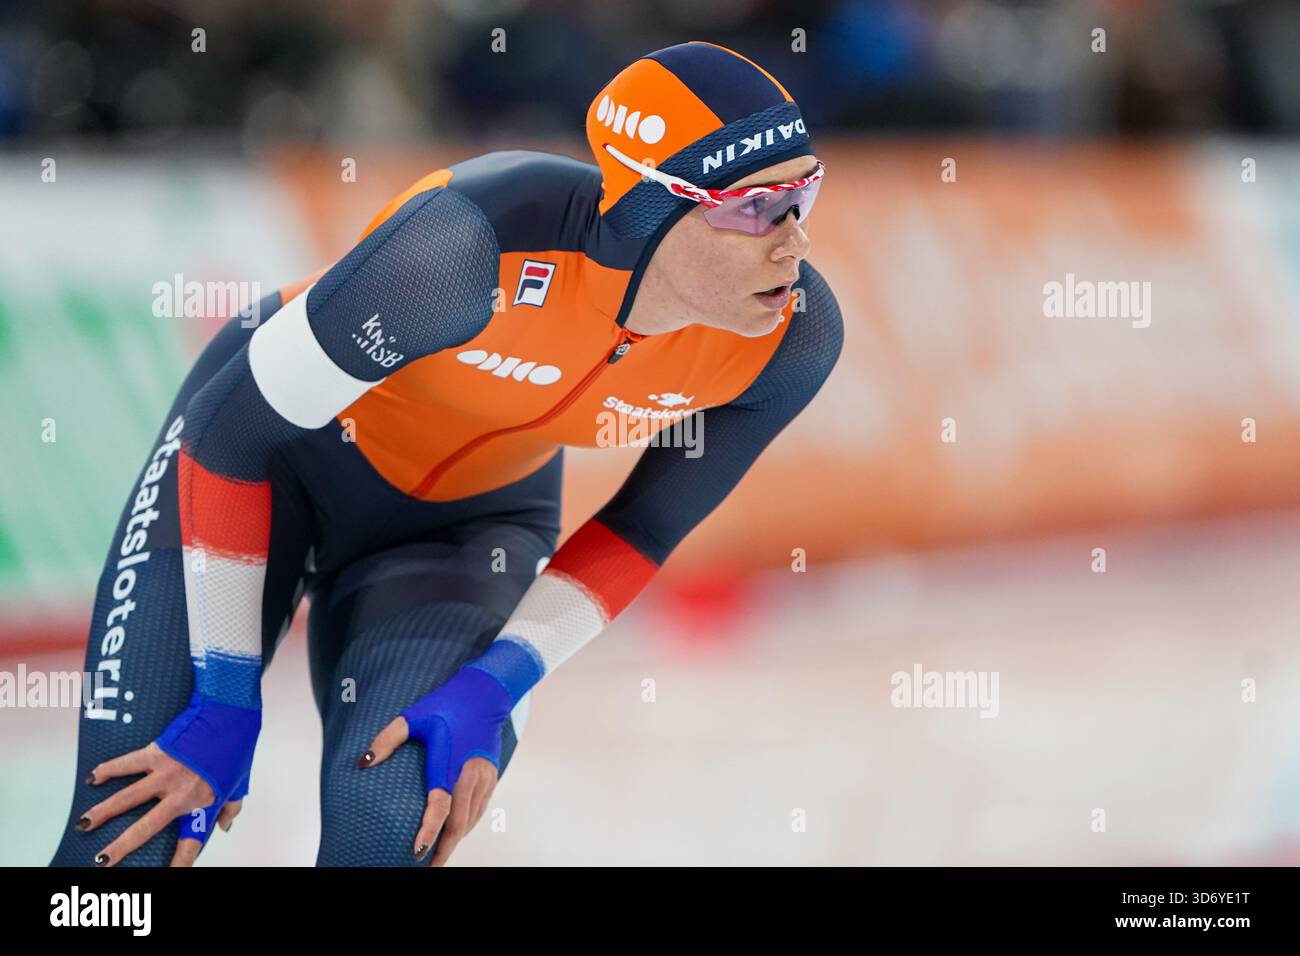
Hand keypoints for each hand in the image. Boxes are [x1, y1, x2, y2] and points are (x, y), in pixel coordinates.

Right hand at [77, 744, 245, 865]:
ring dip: (102, 812)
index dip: (179, 865)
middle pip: (145, 829)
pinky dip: (109, 770)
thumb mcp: (240, 783)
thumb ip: (231, 808)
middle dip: (120, 847)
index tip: (166, 877)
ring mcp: (167, 774)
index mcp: (202, 806)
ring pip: (126, 799)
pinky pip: (127, 764)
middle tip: (100, 862)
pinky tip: (93, 778)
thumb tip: (225, 826)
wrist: (233, 715)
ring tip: (84, 825)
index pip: (189, 845)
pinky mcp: (158, 752)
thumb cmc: (238, 749)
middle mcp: (181, 795)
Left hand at [361, 664, 515, 866]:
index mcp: (449, 763)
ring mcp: (484, 778)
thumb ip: (387, 740)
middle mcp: (470, 775)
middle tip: (425, 867)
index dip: (429, 832)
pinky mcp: (491, 777)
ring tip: (436, 857)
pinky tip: (453, 835)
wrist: (487, 694)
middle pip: (458, 824)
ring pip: (469, 821)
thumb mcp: (413, 717)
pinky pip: (478, 811)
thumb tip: (362, 764)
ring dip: (454, 841)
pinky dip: (464, 827)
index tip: (418, 852)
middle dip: (442, 850)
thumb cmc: (446, 705)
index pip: (440, 806)